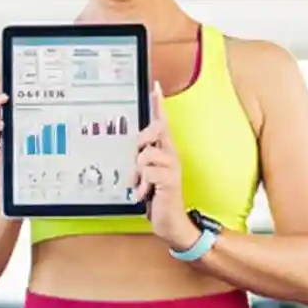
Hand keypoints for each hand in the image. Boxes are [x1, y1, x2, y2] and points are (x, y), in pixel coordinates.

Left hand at [133, 82, 197, 248]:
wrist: (171, 221)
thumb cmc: (158, 196)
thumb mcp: (147, 174)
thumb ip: (143, 158)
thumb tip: (136, 149)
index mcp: (165, 151)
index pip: (162, 122)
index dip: (158, 104)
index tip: (155, 87)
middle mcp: (171, 154)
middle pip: (153, 131)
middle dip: (141, 144)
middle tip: (138, 166)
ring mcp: (172, 166)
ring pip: (144, 155)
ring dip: (137, 173)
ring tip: (142, 186)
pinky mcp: (169, 179)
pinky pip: (146, 172)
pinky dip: (141, 185)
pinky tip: (145, 195)